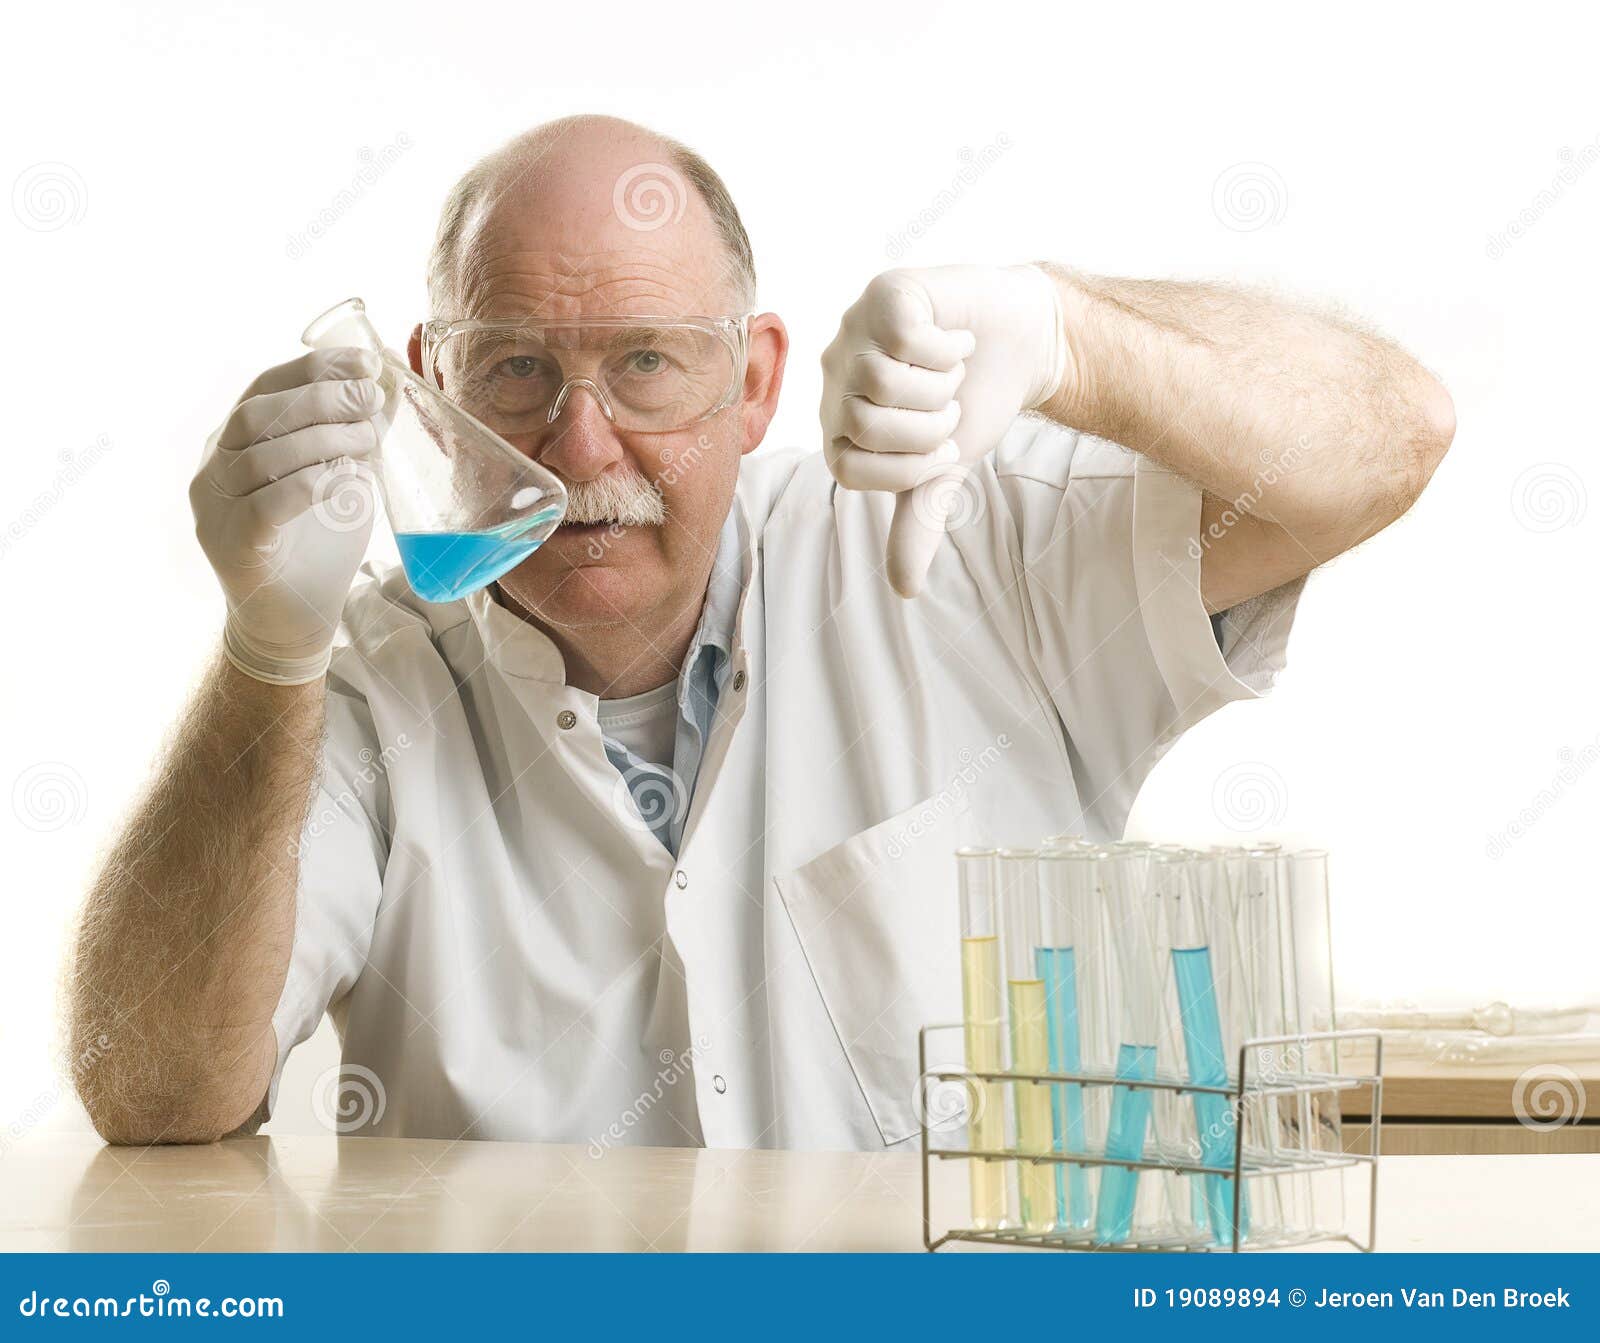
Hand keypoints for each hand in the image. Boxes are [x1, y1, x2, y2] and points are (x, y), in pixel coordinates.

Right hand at [191, 348, 382, 684]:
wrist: (292, 621)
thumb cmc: (316, 544)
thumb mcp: (343, 479)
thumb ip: (356, 436)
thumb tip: (390, 386)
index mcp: (235, 442)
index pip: (265, 387)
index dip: (314, 368)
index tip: (364, 362)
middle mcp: (214, 467)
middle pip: (258, 414)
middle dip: (320, 398)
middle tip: (370, 399)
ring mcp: (214, 506)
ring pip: (261, 454)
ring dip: (322, 439)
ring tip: (368, 440)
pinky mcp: (231, 543)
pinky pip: (267, 504)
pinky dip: (310, 486)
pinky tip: (345, 482)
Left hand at [820, 264, 1067, 595]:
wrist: (1022, 345)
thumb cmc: (975, 404)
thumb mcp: (945, 470)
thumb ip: (919, 521)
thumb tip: (905, 590)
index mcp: (841, 426)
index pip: (848, 467)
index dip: (906, 467)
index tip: (943, 450)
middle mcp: (836, 378)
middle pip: (864, 422)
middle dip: (928, 427)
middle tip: (951, 408)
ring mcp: (856, 331)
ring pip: (880, 380)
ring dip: (940, 387)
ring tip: (954, 374)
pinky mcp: (886, 294)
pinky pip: (902, 337)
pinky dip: (947, 349)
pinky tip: (958, 342)